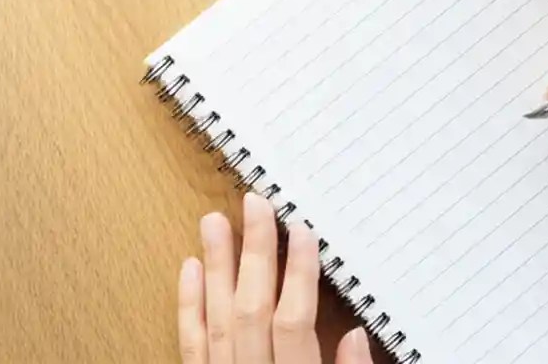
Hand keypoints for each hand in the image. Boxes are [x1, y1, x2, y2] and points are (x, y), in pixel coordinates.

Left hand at [178, 192, 372, 363]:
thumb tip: (357, 334)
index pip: (294, 322)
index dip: (299, 275)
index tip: (303, 231)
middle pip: (252, 309)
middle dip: (256, 253)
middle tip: (256, 206)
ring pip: (219, 318)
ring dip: (218, 266)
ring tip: (215, 222)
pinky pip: (192, 342)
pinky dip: (190, 305)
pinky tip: (191, 267)